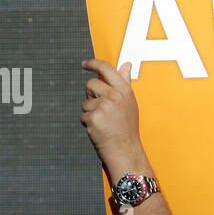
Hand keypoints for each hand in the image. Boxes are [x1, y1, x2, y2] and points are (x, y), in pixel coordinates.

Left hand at [81, 58, 148, 178]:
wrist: (125, 150)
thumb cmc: (127, 127)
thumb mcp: (130, 102)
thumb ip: (125, 82)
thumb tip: (126, 65)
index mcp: (124, 90)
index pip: (107, 69)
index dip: (94, 64)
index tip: (85, 64)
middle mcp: (114, 96)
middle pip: (91, 84)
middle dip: (91, 94)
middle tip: (102, 109)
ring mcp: (103, 106)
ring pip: (85, 101)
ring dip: (90, 111)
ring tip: (104, 122)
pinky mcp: (93, 117)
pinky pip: (83, 114)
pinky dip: (88, 122)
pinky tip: (99, 129)